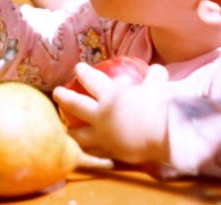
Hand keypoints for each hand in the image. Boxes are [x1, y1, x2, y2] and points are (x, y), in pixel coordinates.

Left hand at [52, 62, 169, 165]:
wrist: (163, 135)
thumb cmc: (158, 106)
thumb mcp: (157, 86)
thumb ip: (154, 77)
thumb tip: (156, 69)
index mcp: (110, 94)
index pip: (90, 79)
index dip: (83, 72)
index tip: (78, 68)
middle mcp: (101, 114)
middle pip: (74, 104)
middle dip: (64, 97)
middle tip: (56, 92)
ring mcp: (103, 136)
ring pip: (78, 135)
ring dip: (71, 131)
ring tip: (64, 131)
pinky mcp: (110, 152)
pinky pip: (95, 153)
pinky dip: (89, 151)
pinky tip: (86, 152)